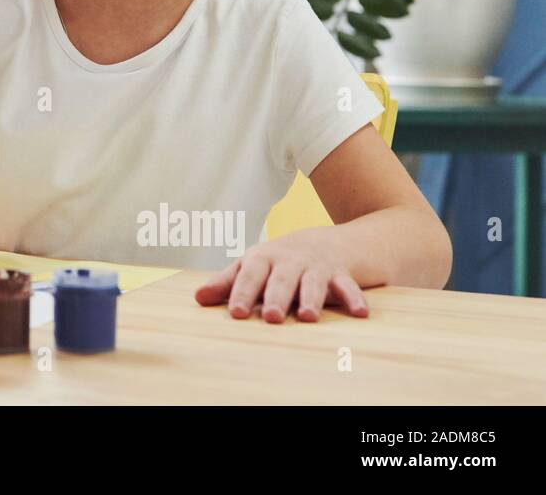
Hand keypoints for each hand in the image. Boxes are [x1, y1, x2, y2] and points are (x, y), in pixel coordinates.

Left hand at [193, 229, 369, 322]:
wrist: (329, 240)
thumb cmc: (281, 259)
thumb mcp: (254, 265)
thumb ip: (227, 283)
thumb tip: (197, 299)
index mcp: (263, 259)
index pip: (249, 276)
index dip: (241, 293)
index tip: (235, 314)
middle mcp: (289, 261)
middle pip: (281, 280)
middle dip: (275, 297)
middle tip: (270, 317)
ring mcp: (316, 266)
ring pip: (313, 282)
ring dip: (311, 299)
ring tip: (307, 318)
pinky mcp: (341, 273)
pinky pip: (349, 285)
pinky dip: (354, 297)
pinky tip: (359, 313)